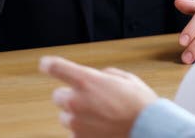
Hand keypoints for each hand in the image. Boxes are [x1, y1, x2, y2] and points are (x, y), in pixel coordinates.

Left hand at [39, 56, 157, 137]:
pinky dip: (84, 130)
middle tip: (90, 100)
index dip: (50, 64)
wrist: (149, 130)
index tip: (45, 64)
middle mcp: (76, 101)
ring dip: (77, 115)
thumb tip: (97, 79)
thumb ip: (105, 76)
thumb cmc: (140, 103)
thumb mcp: (125, 79)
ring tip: (100, 117)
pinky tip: (101, 128)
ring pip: (65, 117)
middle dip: (71, 96)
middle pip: (58, 96)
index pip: (58, 68)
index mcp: (87, 81)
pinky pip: (74, 133)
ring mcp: (76, 123)